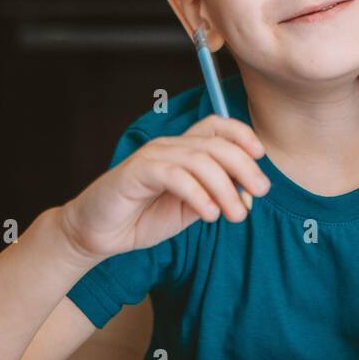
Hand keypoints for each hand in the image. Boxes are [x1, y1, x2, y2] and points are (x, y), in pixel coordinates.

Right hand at [57, 115, 270, 261]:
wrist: (97, 233)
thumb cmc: (143, 218)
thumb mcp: (190, 208)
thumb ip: (216, 197)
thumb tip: (250, 194)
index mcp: (183, 149)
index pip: (216, 126)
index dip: (242, 135)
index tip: (261, 158)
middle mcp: (169, 146)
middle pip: (215, 142)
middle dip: (244, 165)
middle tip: (260, 192)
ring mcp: (152, 156)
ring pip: (200, 159)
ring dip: (225, 187)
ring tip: (236, 214)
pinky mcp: (136, 172)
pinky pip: (176, 176)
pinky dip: (199, 195)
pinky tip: (210, 214)